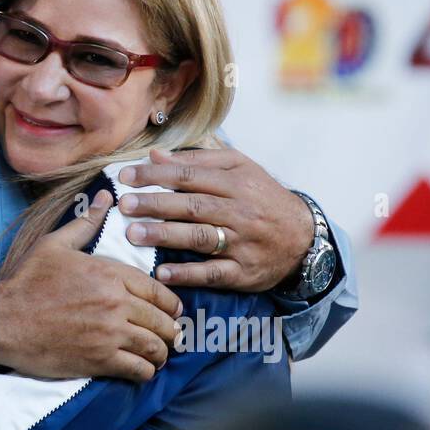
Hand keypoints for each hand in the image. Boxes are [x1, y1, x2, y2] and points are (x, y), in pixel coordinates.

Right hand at [0, 190, 183, 382]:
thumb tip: (105, 197)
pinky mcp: (100, 360)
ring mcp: (109, 333)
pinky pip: (139, 369)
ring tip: (159, 355)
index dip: (170, 303)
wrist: (3, 319)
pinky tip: (143, 369)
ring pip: (155, 346)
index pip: (157, 290)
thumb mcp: (55, 244)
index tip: (174, 311)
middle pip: (161, 320)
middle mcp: (116, 303)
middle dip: (170, 330)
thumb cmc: (27, 281)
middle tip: (170, 336)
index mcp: (109, 274)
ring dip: (161, 353)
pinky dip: (146, 371)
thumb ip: (85, 223)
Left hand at [117, 147, 313, 291]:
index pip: (189, 176)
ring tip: (133, 234)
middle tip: (124, 205)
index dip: (156, 176)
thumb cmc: (262, 198)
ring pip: (201, 238)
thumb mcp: (239, 170)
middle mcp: (240, 211)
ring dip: (165, 236)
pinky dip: (188, 274)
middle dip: (155, 204)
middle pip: (192, 206)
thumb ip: (197, 161)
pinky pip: (213, 273)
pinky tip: (162, 273)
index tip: (126, 177)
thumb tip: (155, 155)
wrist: (304, 237)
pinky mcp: (244, 271)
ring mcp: (242, 243)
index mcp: (236, 182)